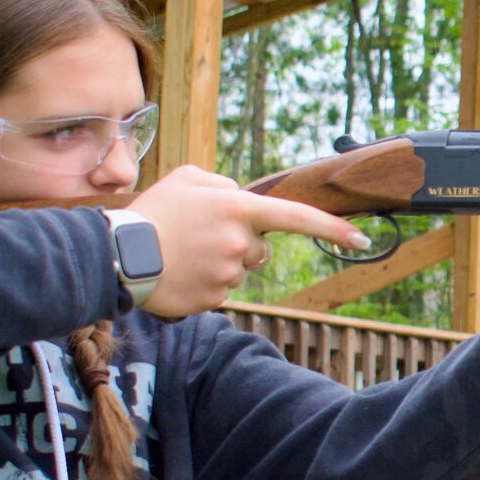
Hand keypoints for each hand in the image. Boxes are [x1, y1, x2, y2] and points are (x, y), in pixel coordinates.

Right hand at [127, 165, 369, 317]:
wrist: (117, 255)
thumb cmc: (153, 212)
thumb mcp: (188, 179)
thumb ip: (225, 186)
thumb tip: (245, 201)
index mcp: (237, 209)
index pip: (297, 217)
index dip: (333, 229)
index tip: (362, 239)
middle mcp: (240, 243)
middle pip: (260, 249)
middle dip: (241, 244)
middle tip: (199, 236)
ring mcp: (228, 274)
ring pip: (239, 271)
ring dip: (218, 263)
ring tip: (182, 254)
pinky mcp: (214, 300)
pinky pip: (220, 291)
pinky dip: (203, 284)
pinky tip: (179, 274)